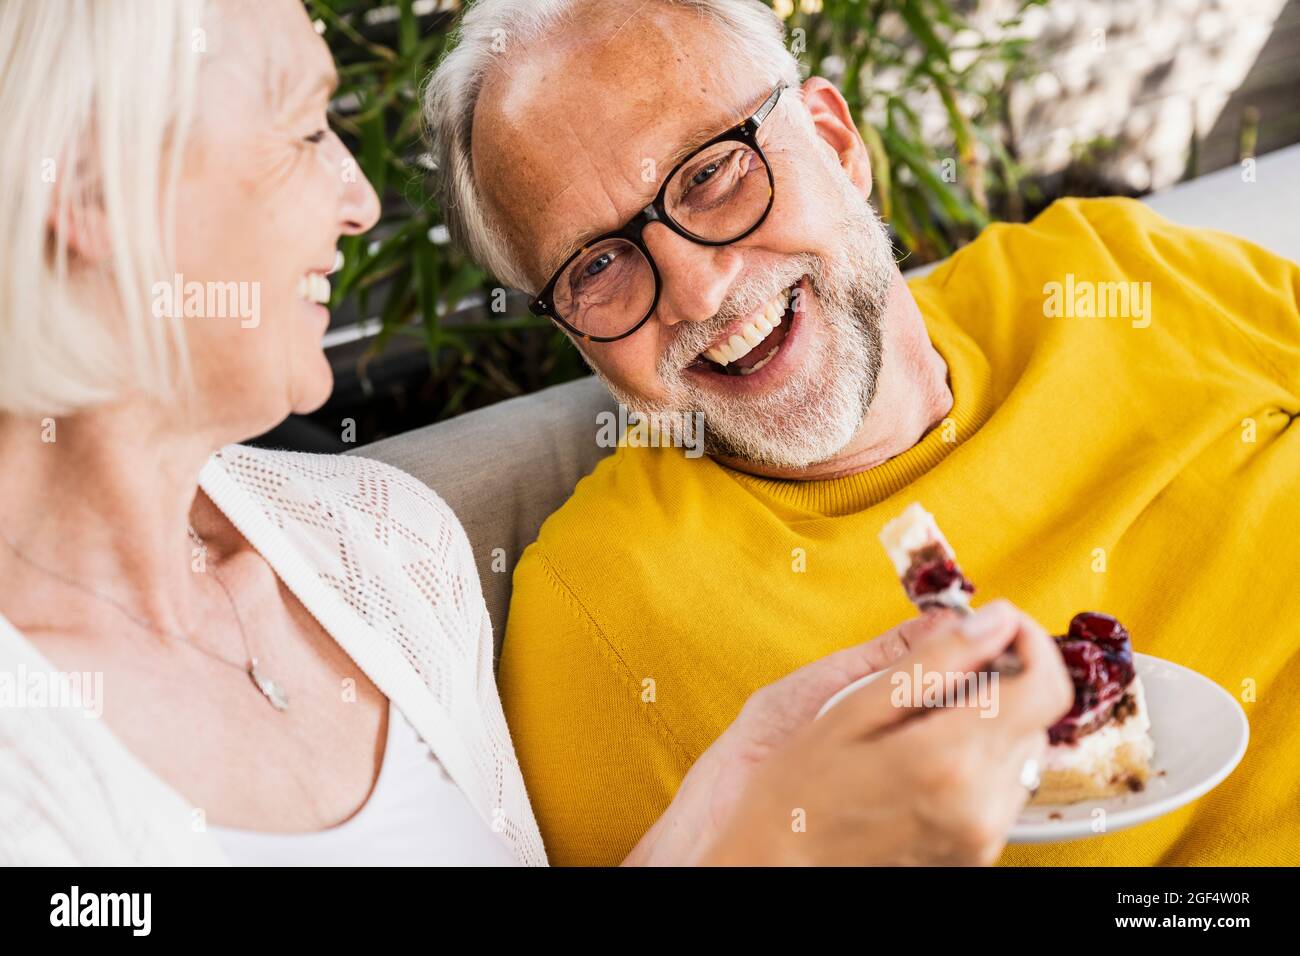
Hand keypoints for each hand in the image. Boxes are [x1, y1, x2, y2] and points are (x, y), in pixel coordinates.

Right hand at [629, 600, 1072, 865]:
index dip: (1029, 642)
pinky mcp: (975, 853)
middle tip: (944, 666)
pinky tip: (923, 754)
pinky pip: (1001, 788)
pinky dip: (976, 758)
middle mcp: (979, 804)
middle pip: (1038, 719)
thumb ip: (930, 660)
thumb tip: (989, 620)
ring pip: (1022, 753)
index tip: (998, 623)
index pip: (1045, 687)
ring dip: (989, 721)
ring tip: (922, 717)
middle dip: (1001, 680)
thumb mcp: (853, 708)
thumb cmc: (796, 792)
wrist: (774, 867)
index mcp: (949, 758)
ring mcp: (981, 836)